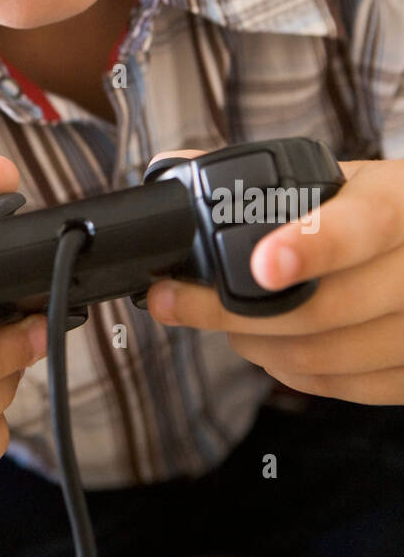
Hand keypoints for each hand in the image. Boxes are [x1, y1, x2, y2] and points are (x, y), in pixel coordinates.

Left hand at [144, 150, 403, 404]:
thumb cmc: (385, 212)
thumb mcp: (341, 179)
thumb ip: (261, 178)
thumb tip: (177, 169)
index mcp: (400, 204)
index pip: (362, 227)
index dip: (310, 248)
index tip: (261, 264)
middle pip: (326, 307)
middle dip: (233, 311)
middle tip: (174, 300)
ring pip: (325, 356)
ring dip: (255, 343)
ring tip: (221, 321)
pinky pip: (344, 388)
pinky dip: (291, 370)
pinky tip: (270, 346)